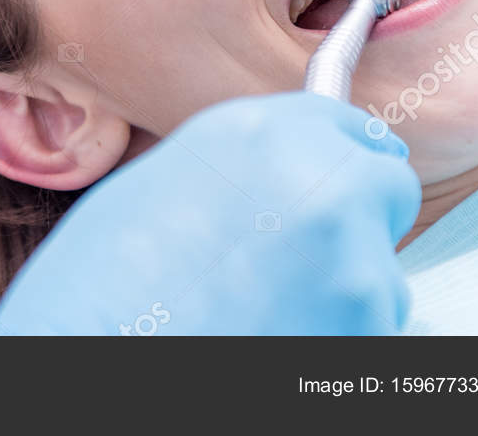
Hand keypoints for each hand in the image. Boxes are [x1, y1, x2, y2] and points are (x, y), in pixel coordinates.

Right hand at [0, 92, 421, 334]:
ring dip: (340, 287)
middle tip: (297, 256)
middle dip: (357, 217)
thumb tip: (285, 170)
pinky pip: (371, 327)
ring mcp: (356, 263)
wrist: (92, 351)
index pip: (349, 126)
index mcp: (261, 132)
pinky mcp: (367, 331)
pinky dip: (334, 335)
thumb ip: (243, 165)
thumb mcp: (160, 184)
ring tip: (259, 308)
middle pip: (385, 188)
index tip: (336, 181)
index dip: (338, 158)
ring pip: (381, 271)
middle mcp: (322, 181)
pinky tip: (270, 334)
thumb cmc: (103, 285)